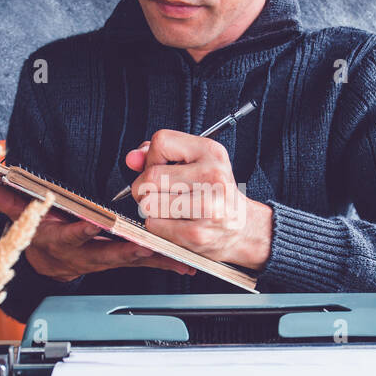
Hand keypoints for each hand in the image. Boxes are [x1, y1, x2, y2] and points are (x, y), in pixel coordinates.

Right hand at [0, 182, 197, 281]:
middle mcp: (85, 253)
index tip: (93, 224)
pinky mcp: (122, 260)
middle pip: (107, 252)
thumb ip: (6, 191)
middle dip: (126, 248)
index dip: (81, 229)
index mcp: (61, 240)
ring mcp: (106, 259)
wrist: (49, 262)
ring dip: (152, 258)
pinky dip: (165, 263)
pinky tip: (184, 264)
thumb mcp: (19, 213)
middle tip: (144, 243)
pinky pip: (145, 263)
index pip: (71, 234)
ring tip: (174, 255)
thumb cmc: (40, 232)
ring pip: (130, 259)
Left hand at [124, 129, 272, 270]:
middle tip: (160, 193)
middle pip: (151, 176)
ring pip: (148, 203)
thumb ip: (159, 156)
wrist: (244, 229)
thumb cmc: (214, 193)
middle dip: (144, 187)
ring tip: (169, 209)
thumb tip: (131, 159)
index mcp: (211, 151)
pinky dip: (157, 226)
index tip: (162, 168)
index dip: (152, 157)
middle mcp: (213, 175)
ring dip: (150, 209)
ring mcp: (207, 206)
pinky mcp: (198, 233)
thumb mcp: (194, 164)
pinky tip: (175, 224)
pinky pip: (154, 225)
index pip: (161, 142)